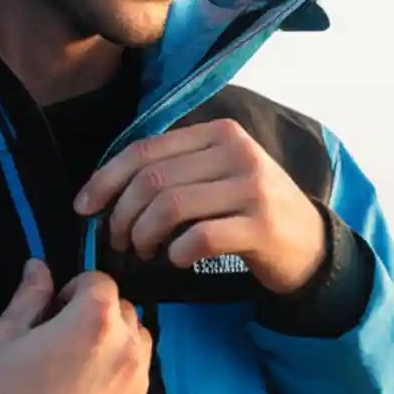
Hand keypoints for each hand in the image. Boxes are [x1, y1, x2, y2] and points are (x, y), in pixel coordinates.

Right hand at [0, 260, 152, 393]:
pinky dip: (119, 375)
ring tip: (80, 364)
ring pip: (138, 342)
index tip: (53, 311)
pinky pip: (136, 378)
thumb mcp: (5, 336)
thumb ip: (30, 295)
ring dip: (116, 341)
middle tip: (63, 338)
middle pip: (124, 309)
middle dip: (97, 313)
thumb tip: (39, 266)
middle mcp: (128, 347)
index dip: (73, 290)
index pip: (99, 281)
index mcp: (95, 319)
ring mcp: (138, 383)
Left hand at [73, 118, 325, 294]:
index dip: (106, 179)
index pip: (145, 149)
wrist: (309, 244)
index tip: (84, 207)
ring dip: (144, 235)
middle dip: (122, 214)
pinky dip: (177, 253)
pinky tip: (177, 260)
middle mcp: (236, 152)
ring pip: (170, 207)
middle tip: (119, 241)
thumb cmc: (249, 212)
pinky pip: (199, 237)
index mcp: (217, 134)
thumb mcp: (217, 176)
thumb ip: (174, 171)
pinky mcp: (261, 225)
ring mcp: (251, 187)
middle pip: (153, 179)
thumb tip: (106, 190)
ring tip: (143, 251)